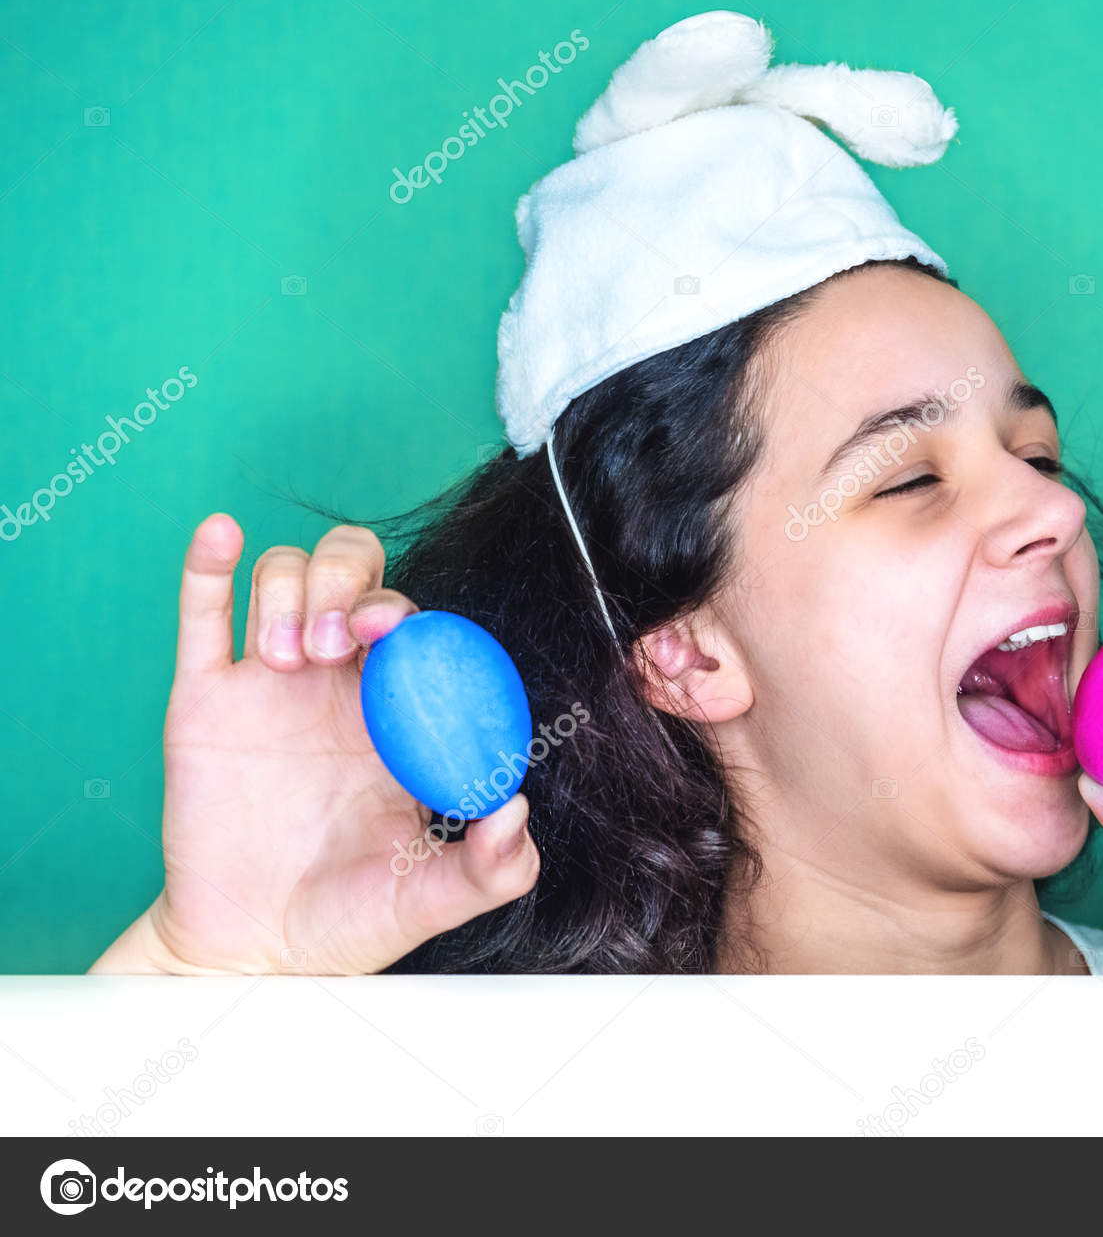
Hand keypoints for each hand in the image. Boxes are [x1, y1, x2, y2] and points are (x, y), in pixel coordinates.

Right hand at [91, 514, 539, 974]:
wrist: (252, 952)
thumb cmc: (348, 919)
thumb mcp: (431, 899)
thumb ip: (493, 869)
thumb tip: (515, 808)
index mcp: (401, 713)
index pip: (417, 625)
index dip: (408, 610)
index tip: (393, 632)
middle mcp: (341, 684)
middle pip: (355, 575)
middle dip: (347, 584)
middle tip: (334, 643)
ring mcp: (271, 682)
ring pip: (284, 577)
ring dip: (287, 591)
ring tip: (284, 659)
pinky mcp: (205, 695)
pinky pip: (203, 614)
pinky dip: (209, 564)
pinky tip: (222, 534)